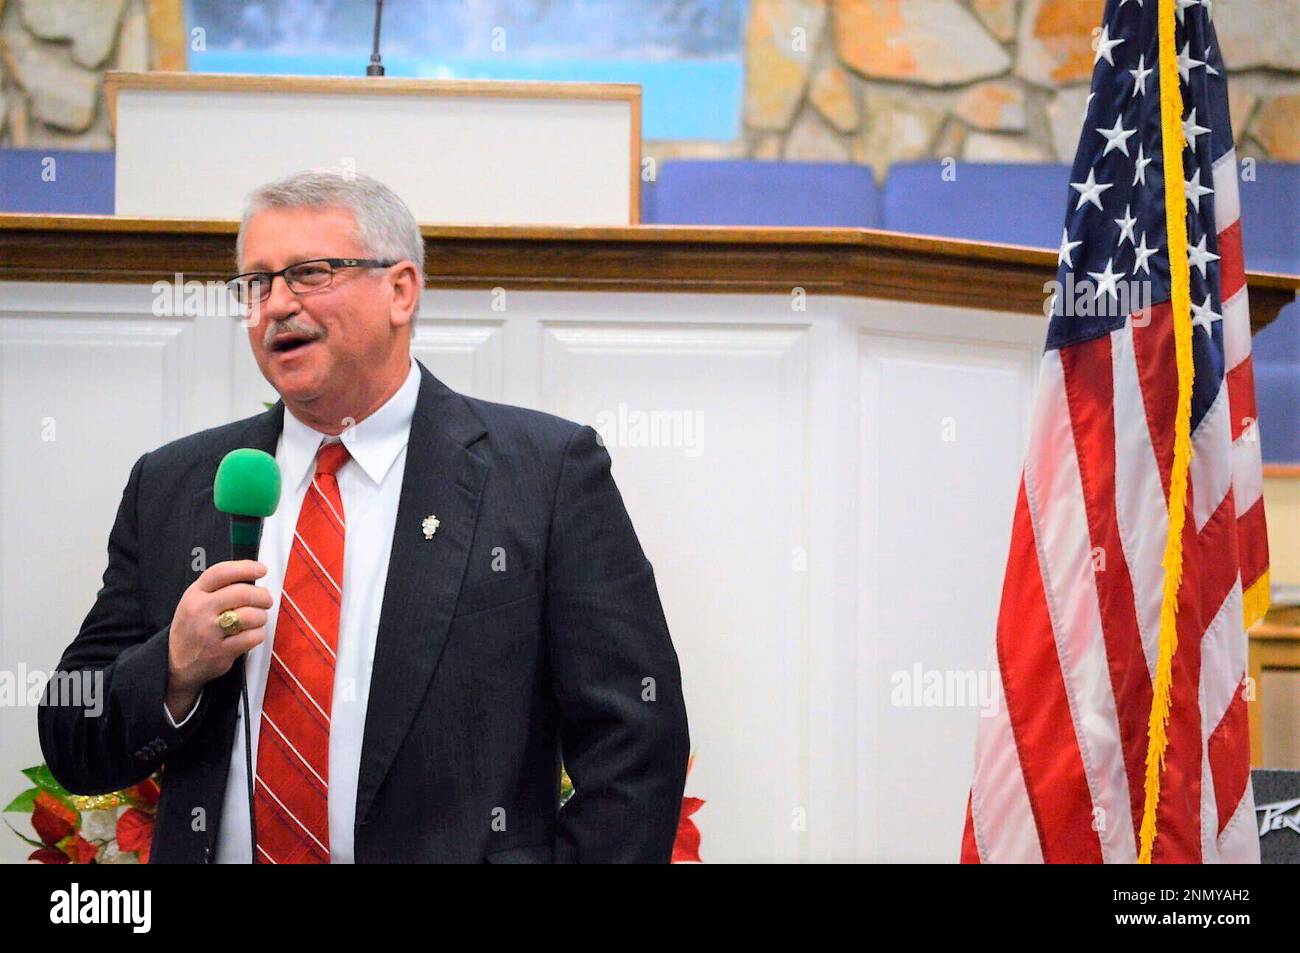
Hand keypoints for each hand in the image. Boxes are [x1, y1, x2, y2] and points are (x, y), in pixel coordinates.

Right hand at [165, 560, 272, 715]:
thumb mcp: (194, 602)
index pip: (221, 573)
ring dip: (261, 616)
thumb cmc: (191, 629)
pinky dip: (258, 634)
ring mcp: (210, 632)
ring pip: (250, 615)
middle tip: (266, 600)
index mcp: (194, 594)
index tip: (261, 569)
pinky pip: (252, 637)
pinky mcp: (221, 652)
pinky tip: (252, 634)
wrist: (174, 663)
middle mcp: (201, 610)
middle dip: (261, 595)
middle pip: (242, 593)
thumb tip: (251, 577)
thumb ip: (218, 589)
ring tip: (258, 619)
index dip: (245, 568)